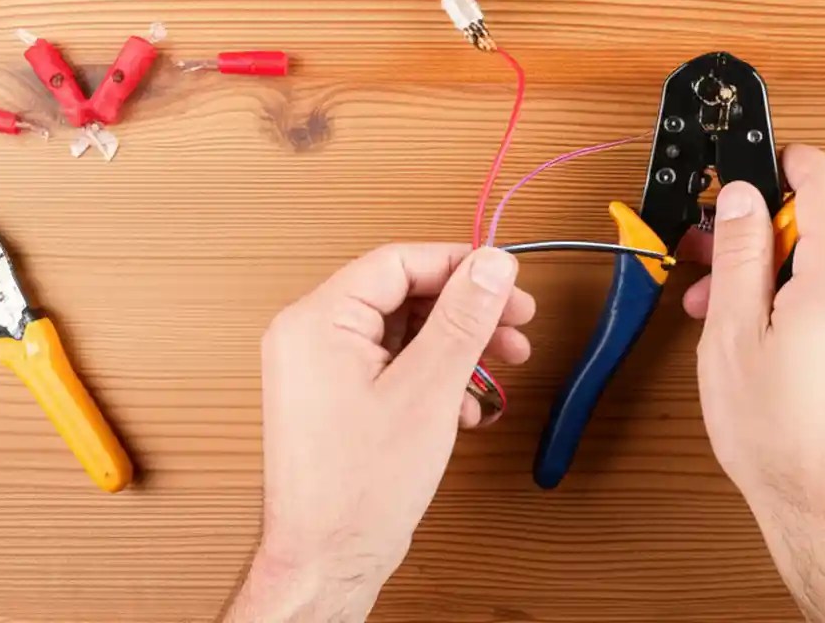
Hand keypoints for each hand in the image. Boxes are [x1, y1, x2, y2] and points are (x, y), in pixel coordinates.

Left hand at [225, 244, 534, 621]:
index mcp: (317, 321)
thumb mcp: (428, 390)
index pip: (399, 262)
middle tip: (515, 323)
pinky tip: (464, 405)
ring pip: (403, 333)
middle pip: (403, 295)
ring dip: (456, 347)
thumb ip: (463, 318)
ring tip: (500, 365)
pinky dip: (433, 376)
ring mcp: (319, 369)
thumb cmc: (357, 491)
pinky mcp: (334, 396)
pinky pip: (391, 364)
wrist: (327, 561)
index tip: (506, 282)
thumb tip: (492, 265)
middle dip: (466, 313)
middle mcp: (309, 336)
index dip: (460, 267)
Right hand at [685, 146, 824, 621]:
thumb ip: (742, 253)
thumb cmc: (778, 436)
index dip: (782, 163)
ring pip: (824, 257)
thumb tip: (744, 197)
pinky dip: (792, 292)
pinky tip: (750, 323)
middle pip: (821, 219)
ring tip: (716, 300)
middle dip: (759, 227)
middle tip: (708, 249)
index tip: (744, 171)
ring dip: (769, 265)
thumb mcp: (734, 333)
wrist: (823, 506)